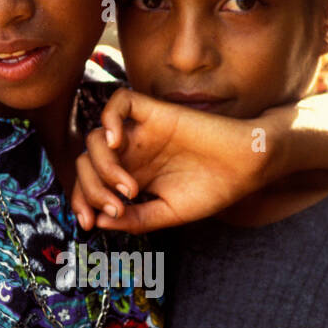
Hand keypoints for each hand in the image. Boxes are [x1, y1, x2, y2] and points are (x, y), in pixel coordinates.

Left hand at [72, 88, 280, 233]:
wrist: (246, 166)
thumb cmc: (213, 190)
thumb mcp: (168, 213)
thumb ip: (134, 219)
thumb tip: (98, 222)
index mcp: (131, 176)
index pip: (90, 184)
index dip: (81, 203)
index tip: (88, 225)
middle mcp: (131, 153)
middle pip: (86, 163)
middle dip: (91, 189)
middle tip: (118, 207)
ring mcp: (141, 132)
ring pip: (95, 138)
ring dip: (103, 167)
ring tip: (130, 187)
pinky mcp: (155, 112)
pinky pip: (118, 102)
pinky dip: (108, 119)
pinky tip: (118, 143)